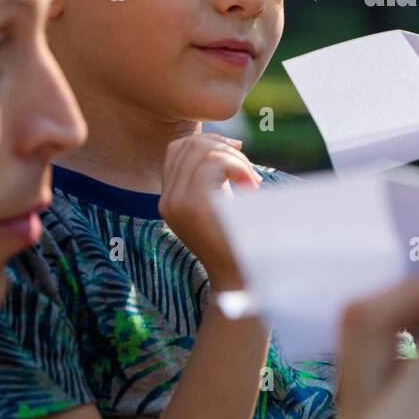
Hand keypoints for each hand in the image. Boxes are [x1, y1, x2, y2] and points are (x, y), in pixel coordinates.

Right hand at [158, 131, 260, 290]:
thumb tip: (229, 142)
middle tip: (247, 168)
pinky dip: (239, 166)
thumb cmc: (237, 240)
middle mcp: (166, 199)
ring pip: (202, 149)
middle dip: (223, 146)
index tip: (235, 152)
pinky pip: (215, 162)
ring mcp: (177, 201)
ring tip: (251, 180)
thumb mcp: (218, 203)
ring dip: (235, 158)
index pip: (177, 149)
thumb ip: (213, 178)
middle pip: (189, 144)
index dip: (208, 141)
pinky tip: (252, 186)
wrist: (239, 277)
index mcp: (168, 199)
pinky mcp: (194, 204)